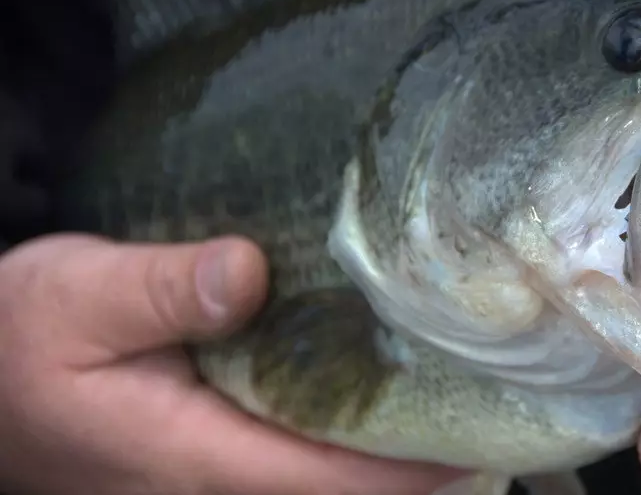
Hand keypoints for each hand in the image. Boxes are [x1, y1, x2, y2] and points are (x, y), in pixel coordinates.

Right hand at [0, 233, 459, 494]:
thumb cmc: (20, 335)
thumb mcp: (78, 295)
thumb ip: (163, 290)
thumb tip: (247, 271)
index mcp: (190, 455)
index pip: (324, 480)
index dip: (409, 469)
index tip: (478, 436)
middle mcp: (212, 481)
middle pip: (339, 489)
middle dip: (417, 459)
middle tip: (488, 399)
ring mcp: (213, 472)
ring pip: (321, 476)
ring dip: (389, 446)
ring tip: (456, 389)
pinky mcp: (211, 451)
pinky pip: (296, 451)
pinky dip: (347, 427)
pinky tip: (380, 382)